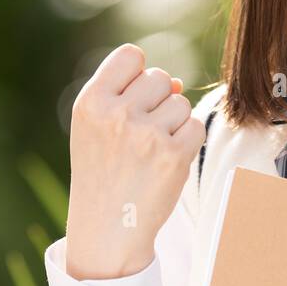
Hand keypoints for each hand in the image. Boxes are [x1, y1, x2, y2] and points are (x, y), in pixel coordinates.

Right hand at [65, 43, 205, 279]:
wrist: (106, 230)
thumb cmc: (102, 172)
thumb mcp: (97, 127)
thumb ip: (129, 94)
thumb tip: (177, 82)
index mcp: (90, 102)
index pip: (130, 55)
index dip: (137, 74)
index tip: (131, 100)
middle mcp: (116, 114)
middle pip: (160, 77)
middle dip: (158, 101)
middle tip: (139, 135)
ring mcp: (145, 134)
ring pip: (180, 102)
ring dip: (173, 123)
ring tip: (149, 152)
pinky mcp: (172, 156)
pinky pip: (195, 126)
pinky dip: (187, 142)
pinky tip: (166, 162)